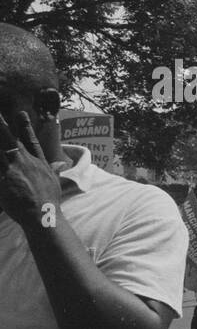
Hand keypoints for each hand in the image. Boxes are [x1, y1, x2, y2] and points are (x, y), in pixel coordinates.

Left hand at [0, 111, 61, 227]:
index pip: (30, 141)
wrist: (42, 215)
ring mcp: (12, 170)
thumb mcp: (54, 182)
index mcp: (38, 162)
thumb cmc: (49, 201)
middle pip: (9, 140)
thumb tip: (60, 164)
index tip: (20, 113)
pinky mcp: (2, 180)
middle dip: (1, 126)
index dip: (25, 126)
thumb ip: (53, 169)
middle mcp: (24, 162)